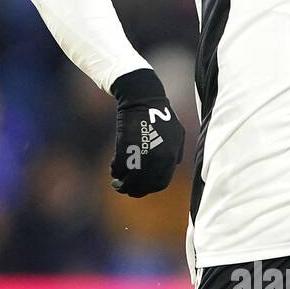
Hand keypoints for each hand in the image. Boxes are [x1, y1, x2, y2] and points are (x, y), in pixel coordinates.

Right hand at [109, 68, 184, 196]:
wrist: (142, 99)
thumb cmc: (158, 115)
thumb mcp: (176, 134)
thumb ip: (176, 153)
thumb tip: (172, 167)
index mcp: (171, 157)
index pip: (160, 183)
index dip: (149, 188)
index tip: (140, 187)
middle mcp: (158, 158)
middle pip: (145, 184)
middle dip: (133, 190)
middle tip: (124, 188)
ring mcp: (143, 152)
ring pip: (131, 179)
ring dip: (122, 183)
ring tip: (116, 181)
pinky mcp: (127, 146)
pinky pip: (119, 166)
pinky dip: (115, 170)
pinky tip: (113, 168)